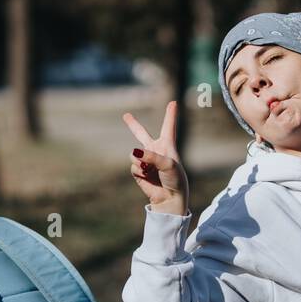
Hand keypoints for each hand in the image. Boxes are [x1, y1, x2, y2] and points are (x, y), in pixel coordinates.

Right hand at [123, 100, 188, 214]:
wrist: (170, 198)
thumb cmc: (174, 179)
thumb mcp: (167, 163)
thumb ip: (151, 155)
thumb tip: (134, 152)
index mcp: (167, 145)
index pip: (168, 126)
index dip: (170, 114)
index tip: (173, 103)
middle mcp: (155, 150)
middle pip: (141, 134)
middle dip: (133, 125)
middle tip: (126, 115)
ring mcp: (146, 160)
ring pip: (134, 153)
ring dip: (141, 161)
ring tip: (150, 170)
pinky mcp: (139, 171)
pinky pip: (133, 165)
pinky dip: (139, 170)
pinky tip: (148, 176)